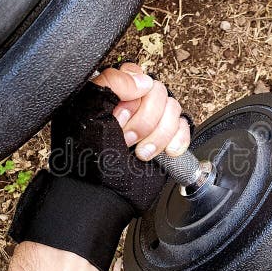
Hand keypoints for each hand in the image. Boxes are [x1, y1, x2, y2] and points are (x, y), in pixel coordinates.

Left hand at [9, 62, 191, 270]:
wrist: (101, 194)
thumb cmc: (86, 159)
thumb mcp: (86, 112)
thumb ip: (111, 83)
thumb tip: (144, 81)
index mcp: (112, 93)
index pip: (138, 75)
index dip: (132, 96)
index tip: (117, 116)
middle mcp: (134, 105)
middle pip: (159, 92)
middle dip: (144, 120)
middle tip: (125, 138)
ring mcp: (152, 123)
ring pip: (174, 110)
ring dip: (157, 135)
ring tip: (139, 152)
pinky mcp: (167, 141)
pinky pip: (185, 128)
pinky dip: (176, 141)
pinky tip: (161, 153)